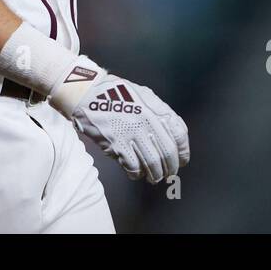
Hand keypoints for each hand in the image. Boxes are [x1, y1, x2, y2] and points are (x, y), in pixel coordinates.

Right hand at [69, 75, 189, 183]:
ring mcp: (132, 133)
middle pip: (168, 153)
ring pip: (153, 164)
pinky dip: (137, 174)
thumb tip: (172, 132)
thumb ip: (159, 111)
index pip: (179, 134)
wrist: (87, 92)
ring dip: (155, 174)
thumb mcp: (143, 95)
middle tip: (168, 173)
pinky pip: (133, 167)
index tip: (182, 160)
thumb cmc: (115, 93)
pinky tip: (136, 172)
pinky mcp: (117, 144)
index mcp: (156, 108)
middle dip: (171, 168)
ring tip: (154, 177)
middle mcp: (147, 121)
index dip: (183, 151)